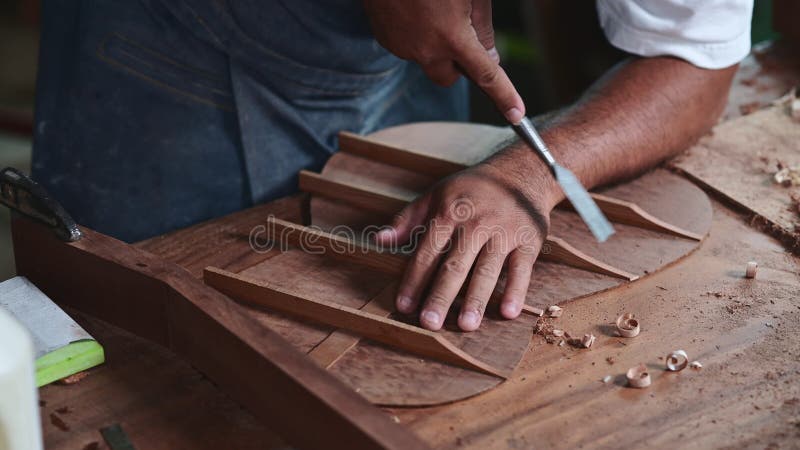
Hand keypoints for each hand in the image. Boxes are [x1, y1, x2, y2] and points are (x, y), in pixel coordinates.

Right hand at [361, 0, 524, 122]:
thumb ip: (483, 24)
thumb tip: (487, 53)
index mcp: (451, 36)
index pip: (485, 75)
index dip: (504, 96)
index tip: (516, 114)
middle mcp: (426, 49)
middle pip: (449, 78)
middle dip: (458, 65)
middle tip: (460, 35)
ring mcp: (402, 46)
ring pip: (427, 59)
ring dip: (435, 45)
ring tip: (432, 9)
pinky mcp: (386, 39)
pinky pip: (408, 46)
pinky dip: (416, 35)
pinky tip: (415, 9)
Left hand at [375, 150, 560, 330]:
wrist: (520, 172)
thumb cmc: (471, 189)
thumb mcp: (435, 195)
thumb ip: (406, 219)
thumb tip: (379, 240)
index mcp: (448, 214)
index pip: (427, 253)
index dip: (414, 280)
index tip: (404, 306)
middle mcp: (475, 224)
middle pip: (455, 266)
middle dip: (441, 296)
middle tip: (429, 323)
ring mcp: (503, 233)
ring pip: (487, 270)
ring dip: (476, 299)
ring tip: (466, 325)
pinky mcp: (528, 240)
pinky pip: (521, 269)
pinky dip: (516, 290)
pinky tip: (508, 312)